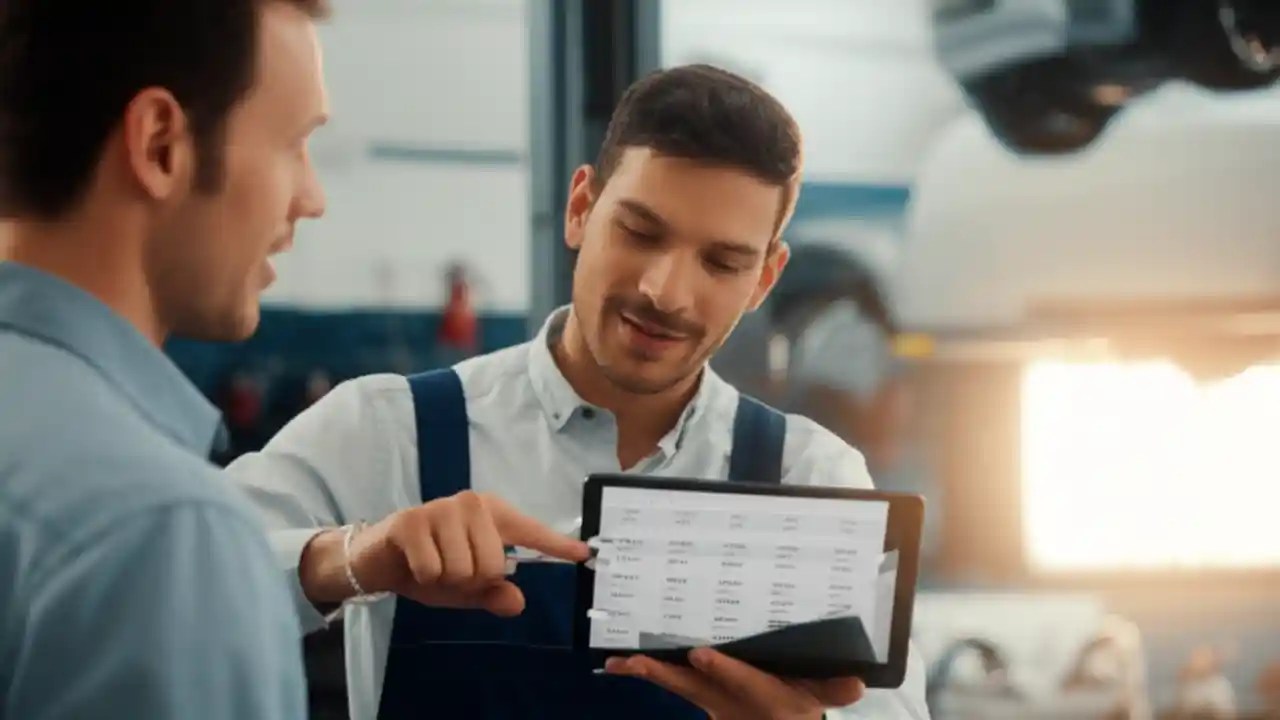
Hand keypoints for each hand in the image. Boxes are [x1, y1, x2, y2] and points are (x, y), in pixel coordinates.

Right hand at [300, 490, 588, 615]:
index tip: (585, 554)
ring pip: (463, 569)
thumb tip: (518, 602)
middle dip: (470, 580)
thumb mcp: (467, 588)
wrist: (378, 558)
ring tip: (431, 564)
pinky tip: (414, 562)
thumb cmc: (431, 566)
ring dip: (445, 580)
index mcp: (492, 514)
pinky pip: (434, 569)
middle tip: (451, 570)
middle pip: (492, 564)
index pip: (530, 531)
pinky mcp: (412, 521)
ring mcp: (441, 509)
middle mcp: (471, 504)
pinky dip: (424, 577)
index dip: (557, 545)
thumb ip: (494, 594)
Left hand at [604, 648, 863, 719]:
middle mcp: (732, 703)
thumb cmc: (800, 707)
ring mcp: (712, 701)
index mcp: (765, 699)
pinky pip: (672, 681)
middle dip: (667, 674)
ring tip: (618, 663)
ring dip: (648, 673)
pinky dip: (646, 671)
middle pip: (695, 688)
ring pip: (678, 685)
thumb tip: (857, 683)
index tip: (700, 653)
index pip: (743, 684)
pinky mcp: (700, 695)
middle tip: (635, 662)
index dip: (723, 670)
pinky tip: (618, 663)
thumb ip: (835, 689)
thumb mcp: (821, 698)